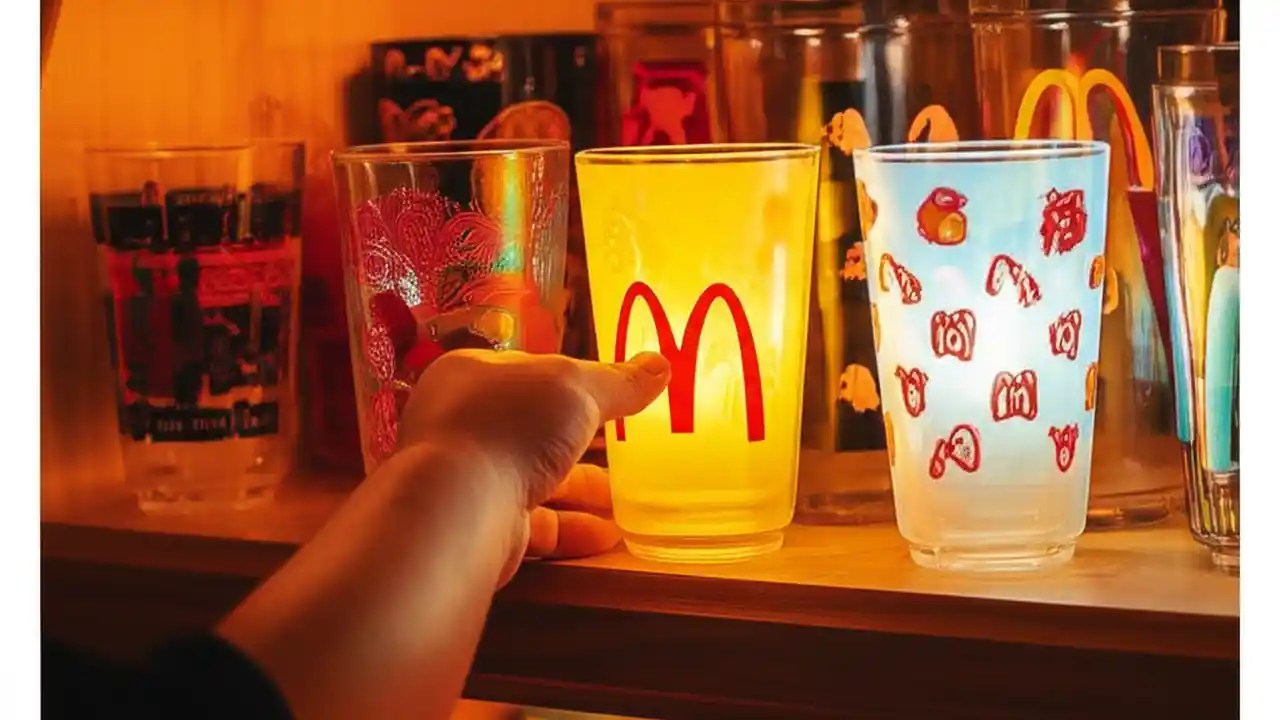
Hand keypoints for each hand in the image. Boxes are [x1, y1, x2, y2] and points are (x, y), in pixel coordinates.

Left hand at [396, 350, 670, 579]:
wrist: (458, 510)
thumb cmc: (509, 425)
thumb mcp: (576, 388)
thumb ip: (619, 381)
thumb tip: (661, 367)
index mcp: (470, 375)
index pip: (526, 371)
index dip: (568, 380)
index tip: (606, 395)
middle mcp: (461, 424)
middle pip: (532, 428)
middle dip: (579, 442)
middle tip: (621, 451)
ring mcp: (467, 477)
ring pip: (533, 478)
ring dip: (580, 490)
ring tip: (623, 498)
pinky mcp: (478, 525)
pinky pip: (533, 523)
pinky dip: (571, 527)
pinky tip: (606, 534)